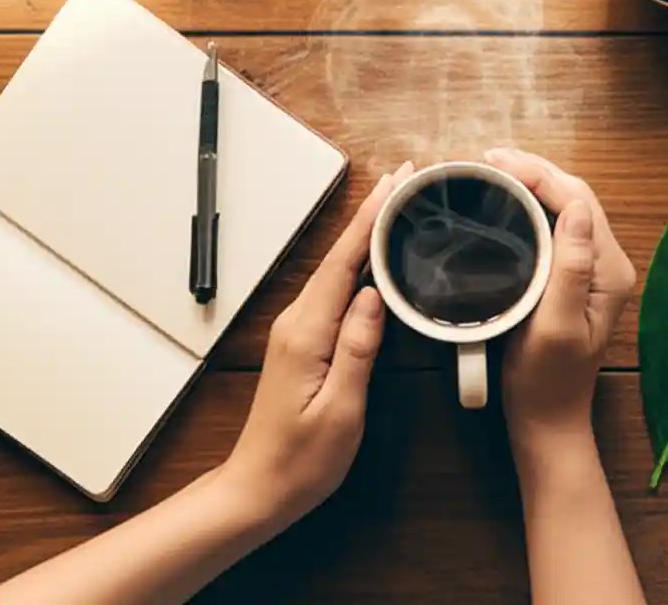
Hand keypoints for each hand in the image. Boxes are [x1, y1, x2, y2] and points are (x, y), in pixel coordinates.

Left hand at [219, 162, 413, 527]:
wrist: (260, 487)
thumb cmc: (301, 459)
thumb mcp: (342, 407)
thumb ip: (358, 347)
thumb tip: (375, 296)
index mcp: (307, 331)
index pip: (345, 262)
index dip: (371, 219)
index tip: (395, 184)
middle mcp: (297, 321)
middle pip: (340, 256)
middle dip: (373, 215)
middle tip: (407, 182)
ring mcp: (297, 329)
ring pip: (337, 270)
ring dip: (366, 236)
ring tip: (398, 207)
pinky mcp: (303, 341)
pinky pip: (334, 291)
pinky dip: (357, 265)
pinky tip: (375, 260)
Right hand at [484, 149, 636, 452]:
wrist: (546, 418)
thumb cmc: (546, 380)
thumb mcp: (555, 326)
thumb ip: (570, 268)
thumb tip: (576, 209)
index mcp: (608, 271)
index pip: (577, 201)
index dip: (538, 173)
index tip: (496, 160)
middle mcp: (607, 264)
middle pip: (573, 197)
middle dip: (533, 169)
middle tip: (488, 157)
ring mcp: (590, 271)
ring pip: (563, 208)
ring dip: (531, 183)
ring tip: (493, 169)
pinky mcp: (572, 278)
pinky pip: (554, 228)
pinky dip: (529, 205)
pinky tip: (506, 201)